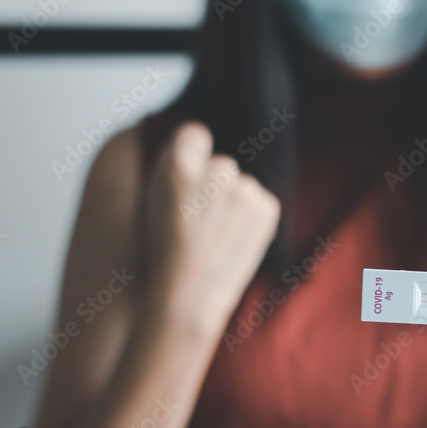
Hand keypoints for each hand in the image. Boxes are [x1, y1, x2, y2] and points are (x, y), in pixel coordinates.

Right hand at [145, 121, 280, 330]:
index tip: (191, 174)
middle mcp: (216, 171)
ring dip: (235, 202)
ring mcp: (245, 190)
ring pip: (242, 185)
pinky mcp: (267, 208)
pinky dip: (253, 217)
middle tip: (201, 220)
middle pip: (222, 163)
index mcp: (178, 164)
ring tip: (217, 235)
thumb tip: (201, 140)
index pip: (194, 132)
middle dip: (215, 184)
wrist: (190, 293)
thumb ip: (178, 165)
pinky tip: (235, 239)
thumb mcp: (156, 198)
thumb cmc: (166, 250)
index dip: (193, 153)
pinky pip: (261, 202)